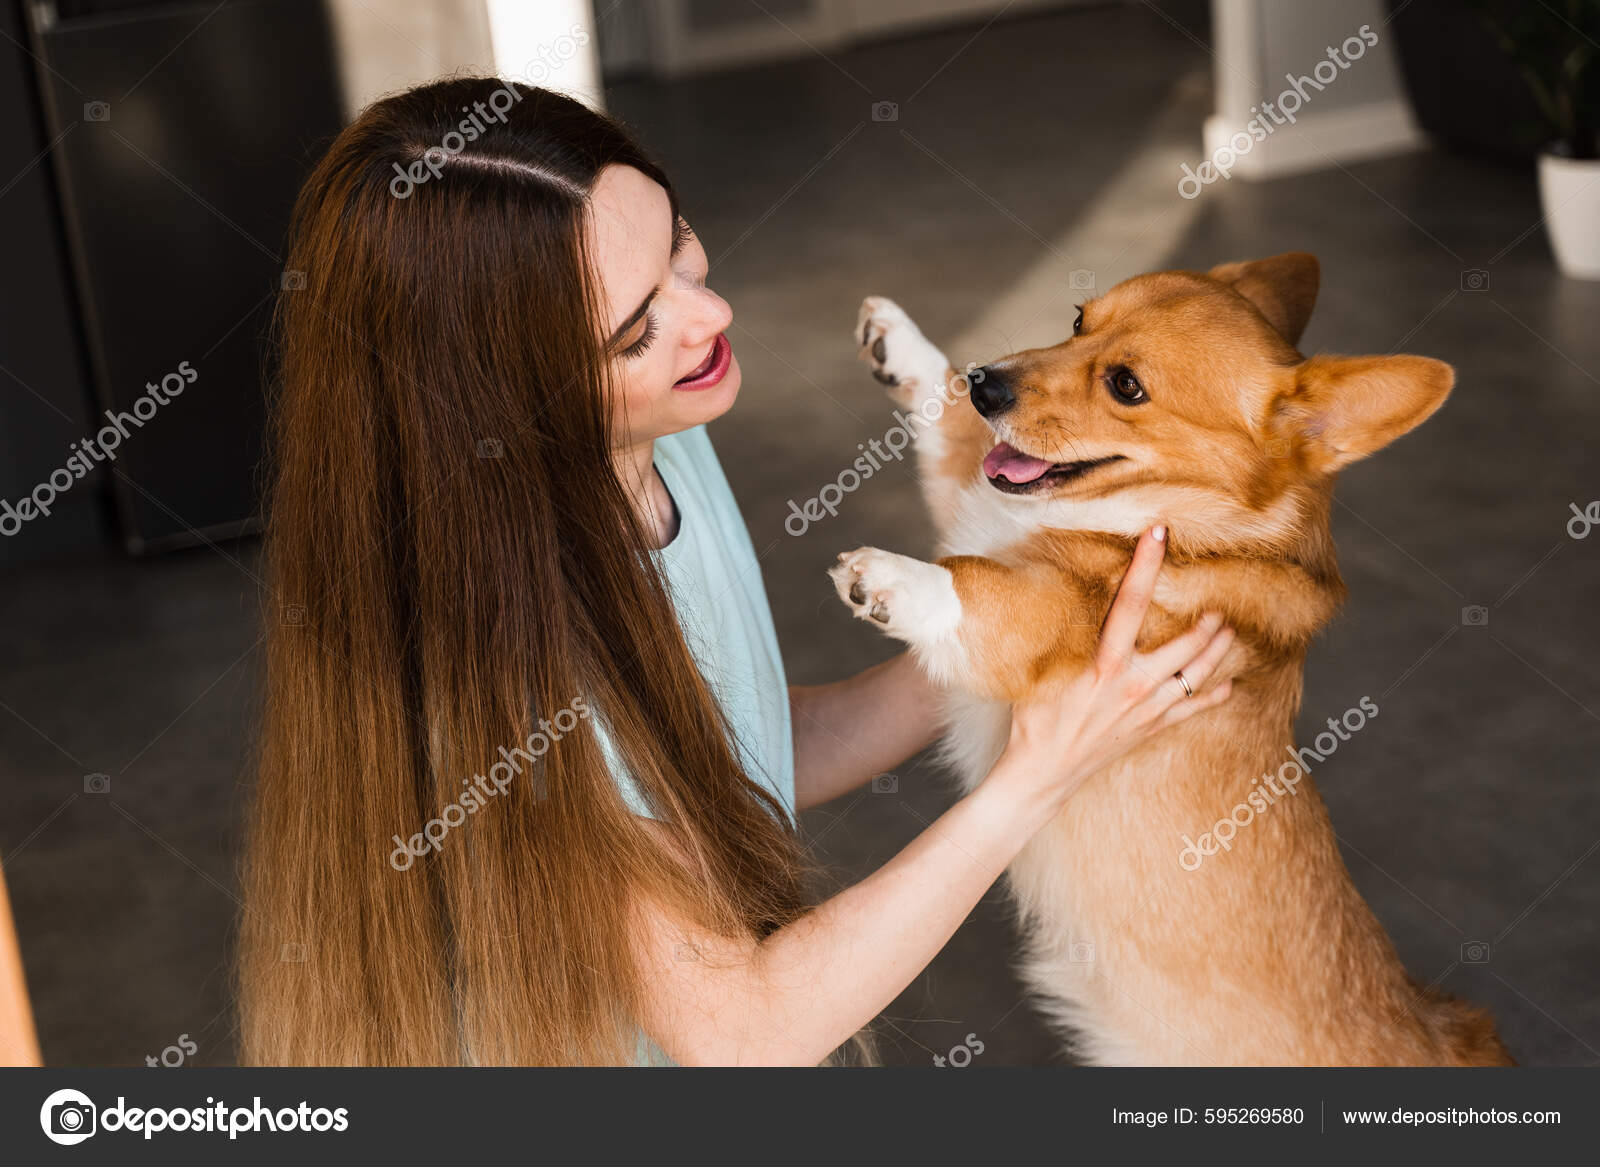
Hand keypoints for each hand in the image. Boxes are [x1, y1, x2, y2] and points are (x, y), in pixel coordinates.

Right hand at [990, 526, 1234, 814]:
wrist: (1042, 772)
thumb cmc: (1033, 719)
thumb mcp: (1040, 671)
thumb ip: (1058, 636)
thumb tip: (1062, 595)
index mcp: (1104, 664)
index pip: (1131, 603)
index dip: (1147, 565)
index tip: (1160, 533)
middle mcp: (1133, 684)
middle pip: (1185, 644)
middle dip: (1205, 619)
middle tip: (1218, 599)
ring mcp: (1148, 709)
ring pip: (1197, 674)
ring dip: (1217, 651)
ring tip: (1227, 629)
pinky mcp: (1152, 728)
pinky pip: (1193, 709)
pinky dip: (1214, 695)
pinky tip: (1228, 683)